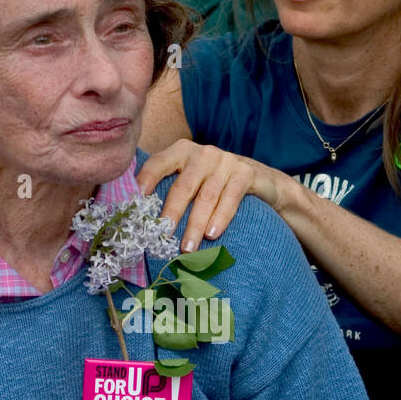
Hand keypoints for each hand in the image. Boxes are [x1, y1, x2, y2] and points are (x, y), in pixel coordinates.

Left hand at [135, 139, 288, 251]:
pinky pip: (230, 198)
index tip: (137, 201)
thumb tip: (140, 220)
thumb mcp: (193, 181)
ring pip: (206, 197)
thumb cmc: (216, 186)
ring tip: (187, 248)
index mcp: (182, 152)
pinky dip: (220, 218)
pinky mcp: (245, 173)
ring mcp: (225, 161)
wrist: (263, 181)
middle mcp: (203, 153)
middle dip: (172, 213)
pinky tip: (212, 235)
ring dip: (195, 225)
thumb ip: (171, 190)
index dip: (146, 180)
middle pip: (183, 186)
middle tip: (162, 236)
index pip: (158, 163)